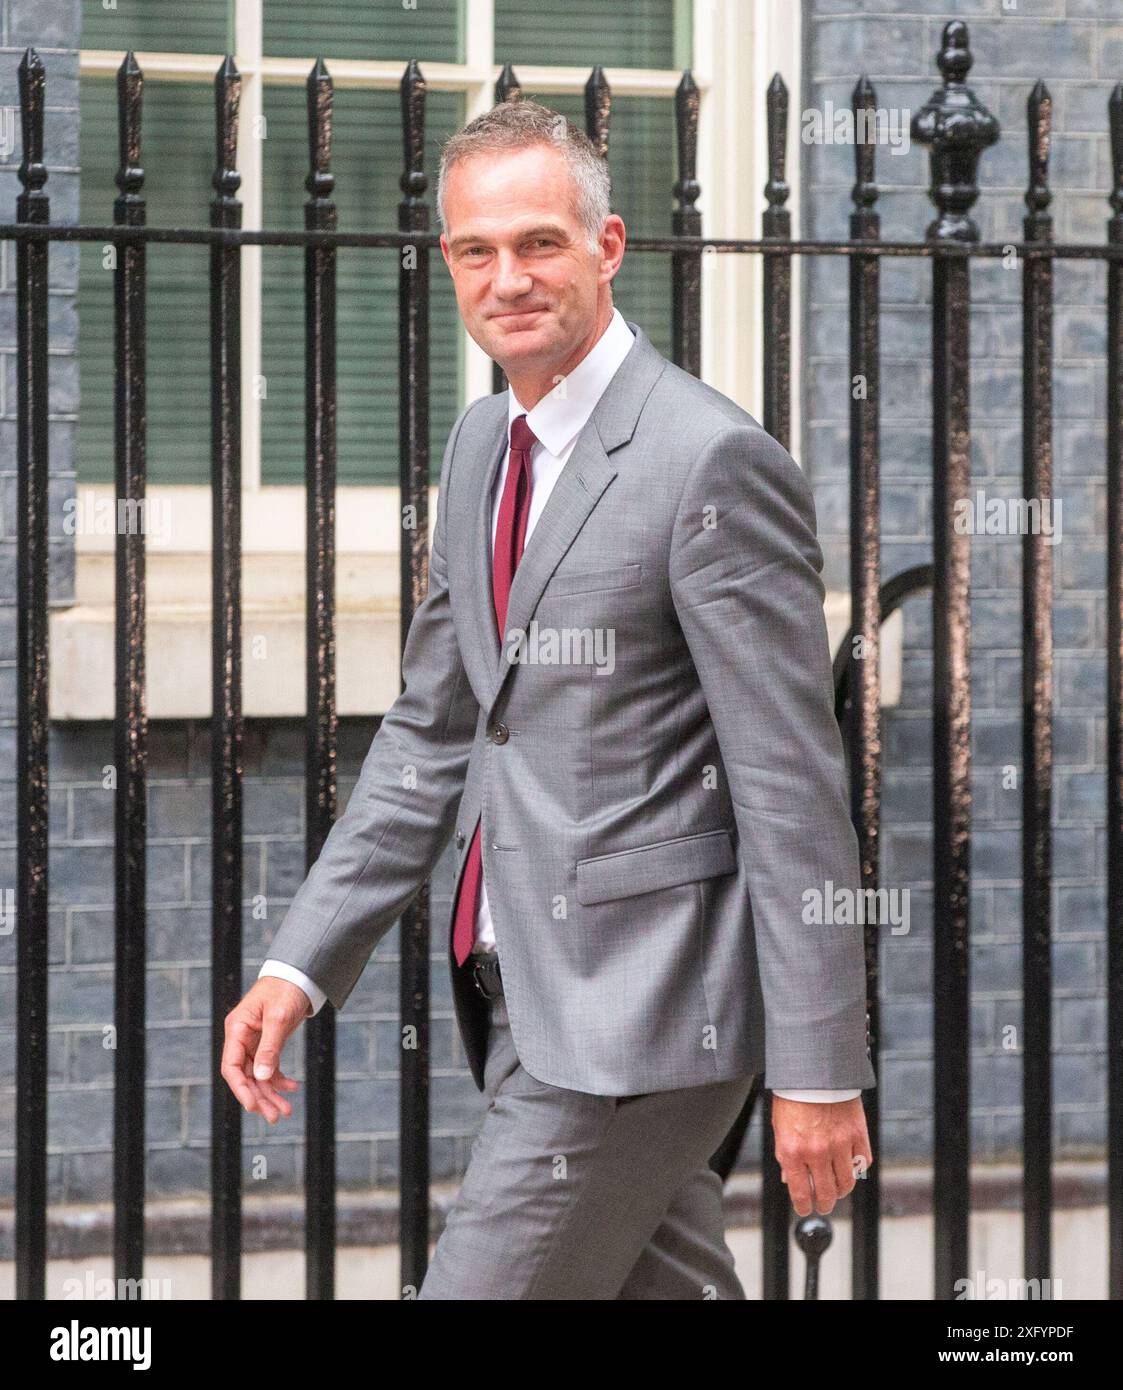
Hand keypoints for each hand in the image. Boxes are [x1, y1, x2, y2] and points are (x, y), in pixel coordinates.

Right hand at [220, 978, 306, 1123]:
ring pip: (257, 1075)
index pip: (231, 1067)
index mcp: (236, 1029)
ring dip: (270, 1093)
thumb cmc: (286, 989)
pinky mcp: (267, 1042)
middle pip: (244, 1076)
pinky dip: (279, 1079)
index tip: (253, 1106)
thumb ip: (270, 1047)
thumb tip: (261, 1077)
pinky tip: (293, 1088)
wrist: (299, 975)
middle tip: (275, 1117)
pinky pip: (269, 1067)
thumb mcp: (279, 1018)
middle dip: (259, 1097)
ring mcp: (253, 1041)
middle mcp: (241, 1038)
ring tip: (285, 1112)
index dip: (240, 1089)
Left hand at [771, 1094, 872, 1216]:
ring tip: (837, 1189)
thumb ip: (786, 1156)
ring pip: (846, 1183)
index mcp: (793, 1151)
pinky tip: (849, 1168)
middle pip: (827, 1193)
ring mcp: (839, 1144)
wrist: (815, 1070)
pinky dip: (856, 1170)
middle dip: (824, 1204)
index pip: (801, 1193)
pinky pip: (861, 1163)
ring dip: (841, 1191)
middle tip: (823, 1204)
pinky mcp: (857, 1134)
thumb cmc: (793, 1097)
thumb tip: (790, 1179)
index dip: (803, 1206)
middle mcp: (817, 1152)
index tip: (805, 1209)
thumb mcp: (780, 1127)